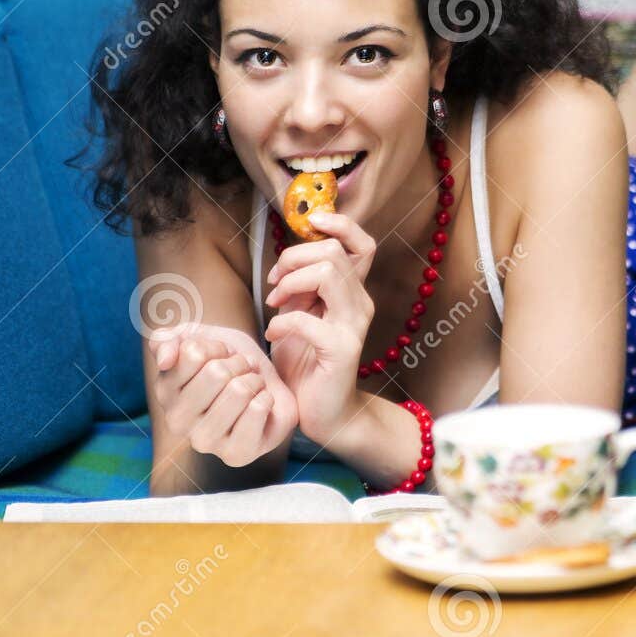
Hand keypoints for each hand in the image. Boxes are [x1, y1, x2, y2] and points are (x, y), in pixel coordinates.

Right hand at [147, 322, 297, 467]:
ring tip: (251, 385)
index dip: (216, 347)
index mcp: (164, 391)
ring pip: (238, 391)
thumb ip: (167, 340)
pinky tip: (261, 403)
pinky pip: (257, 410)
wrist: (263, 381)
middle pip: (216, 373)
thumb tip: (164, 361)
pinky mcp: (235, 455)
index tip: (221, 356)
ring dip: (253, 380)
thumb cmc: (226, 359)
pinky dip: (266, 398)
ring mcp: (204, 441)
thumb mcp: (196, 336)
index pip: (193, 353)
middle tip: (241, 371)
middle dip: (238, 363)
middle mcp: (176, 421)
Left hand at [264, 210, 375, 446]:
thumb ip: (300, 287)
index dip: (338, 224)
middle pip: (333, 251)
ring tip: (275, 303)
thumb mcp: (300, 314)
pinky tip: (274, 333)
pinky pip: (308, 319)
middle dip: (294, 257)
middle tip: (276, 282)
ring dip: (291, 282)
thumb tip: (287, 262)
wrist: (324, 413)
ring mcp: (353, 325)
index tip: (309, 224)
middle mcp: (360, 303)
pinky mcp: (341, 349)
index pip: (361, 243)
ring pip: (328, 274)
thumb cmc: (308, 363)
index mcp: (352, 291)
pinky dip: (282, 321)